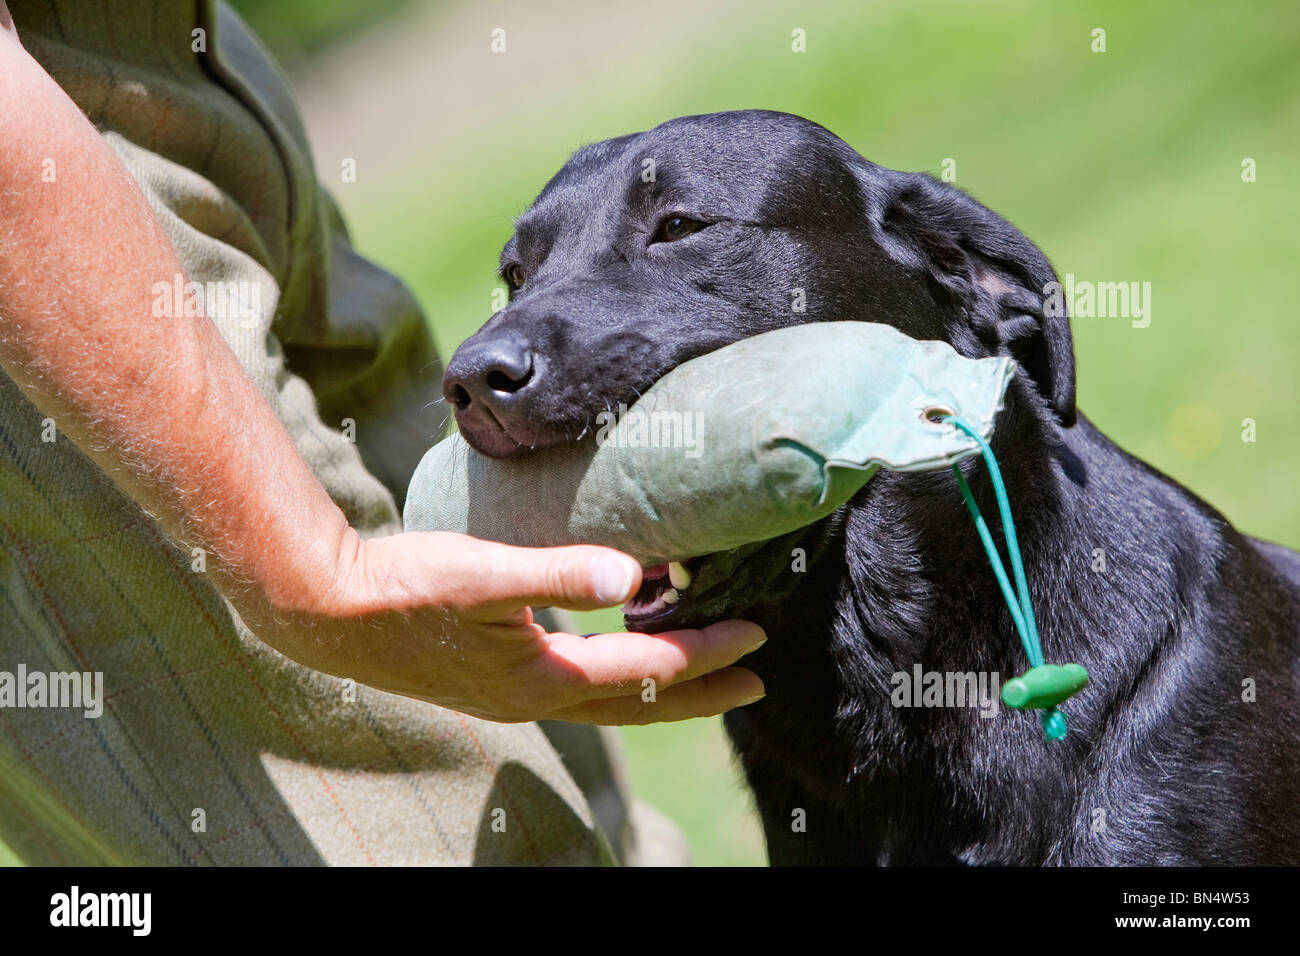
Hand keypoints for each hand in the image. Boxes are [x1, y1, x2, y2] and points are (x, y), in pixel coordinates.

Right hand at [236, 529, 766, 723]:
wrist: (330, 612)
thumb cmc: (405, 588)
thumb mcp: (486, 574)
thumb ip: (560, 574)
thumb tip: (632, 577)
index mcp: (543, 678)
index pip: (647, 670)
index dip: (705, 653)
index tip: (755, 636)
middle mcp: (537, 697)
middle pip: (639, 703)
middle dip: (702, 693)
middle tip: (756, 682)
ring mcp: (515, 694)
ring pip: (610, 696)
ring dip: (662, 685)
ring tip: (703, 669)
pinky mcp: (496, 678)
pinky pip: (578, 682)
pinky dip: (616, 669)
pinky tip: (619, 643)